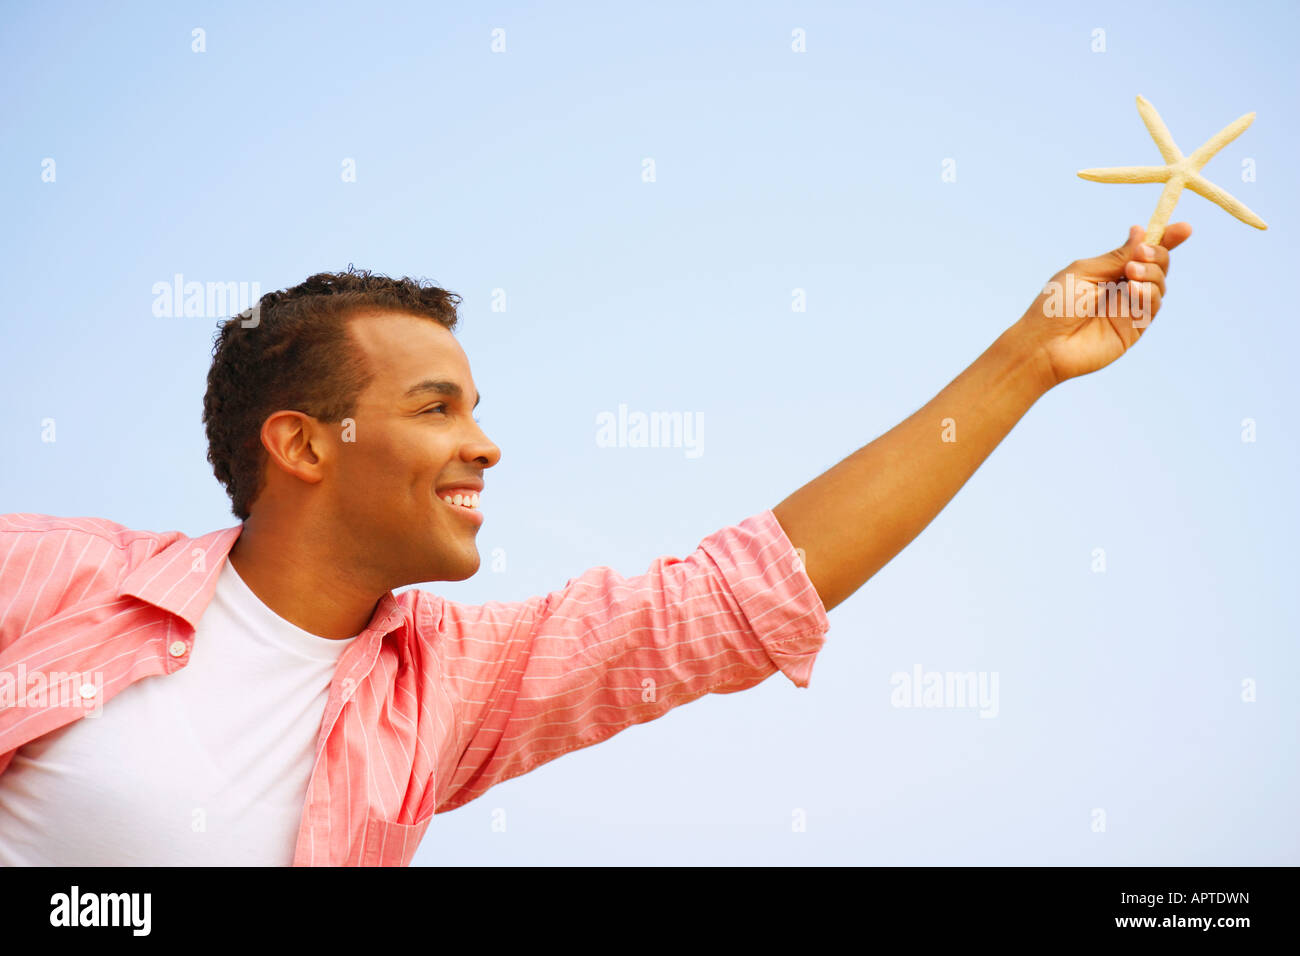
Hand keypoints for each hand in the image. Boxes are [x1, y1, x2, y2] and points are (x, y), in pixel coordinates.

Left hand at [1015, 223, 1192, 386]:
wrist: (1043, 346)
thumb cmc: (1054, 307)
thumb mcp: (1084, 272)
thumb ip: (1116, 256)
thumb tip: (1141, 231)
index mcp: (1107, 271)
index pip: (1143, 252)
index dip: (1165, 239)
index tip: (1183, 228)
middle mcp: (1121, 288)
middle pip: (1157, 265)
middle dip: (1157, 254)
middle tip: (1141, 254)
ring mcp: (1129, 309)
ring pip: (1159, 284)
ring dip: (1152, 272)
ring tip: (1131, 272)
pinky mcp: (1134, 329)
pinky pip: (1153, 306)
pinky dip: (1149, 293)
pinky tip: (1133, 288)